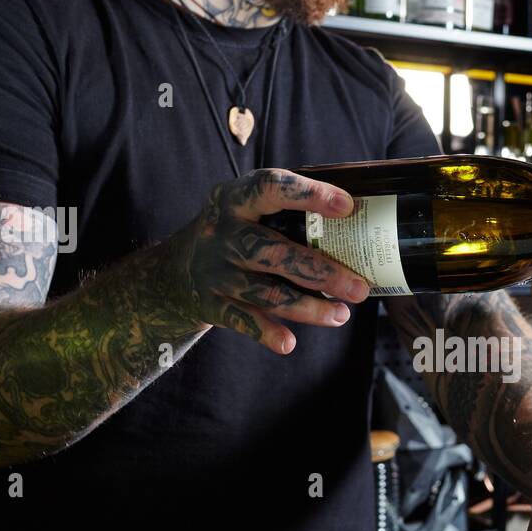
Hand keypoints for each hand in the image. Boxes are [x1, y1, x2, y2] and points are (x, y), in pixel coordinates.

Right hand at [167, 168, 369, 353]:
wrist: (171, 272)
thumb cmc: (231, 234)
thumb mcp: (243, 209)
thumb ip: (284, 210)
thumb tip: (357, 217)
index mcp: (235, 200)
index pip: (271, 187)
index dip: (309, 194)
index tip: (347, 206)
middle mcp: (222, 233)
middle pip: (275, 252)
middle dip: (322, 272)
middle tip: (360, 288)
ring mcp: (215, 271)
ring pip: (267, 293)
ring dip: (309, 308)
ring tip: (342, 314)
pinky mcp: (211, 304)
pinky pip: (243, 321)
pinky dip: (266, 333)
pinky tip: (289, 343)